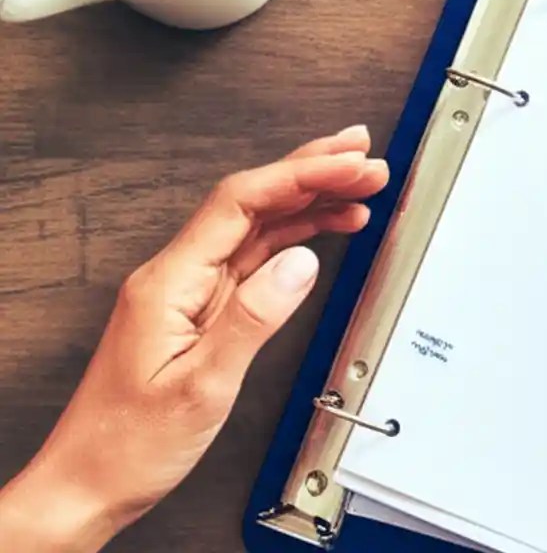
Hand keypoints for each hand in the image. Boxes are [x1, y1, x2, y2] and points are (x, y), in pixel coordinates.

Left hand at [0, 126, 389, 551]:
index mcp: (170, 282)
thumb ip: (255, 318)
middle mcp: (177, 276)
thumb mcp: (201, 386)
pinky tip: (325, 232)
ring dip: (309, 200)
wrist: (90, 483)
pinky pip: (254, 257)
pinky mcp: (200, 311)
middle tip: (364, 156)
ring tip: (359, 185)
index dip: (300, 175)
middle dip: (311, 172)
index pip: (241, 203)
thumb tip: (301, 263)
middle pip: (251, 201)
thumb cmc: (129, 444)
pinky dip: (296, 238)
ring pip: (257, 226)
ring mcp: (189, 291)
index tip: (347, 164)